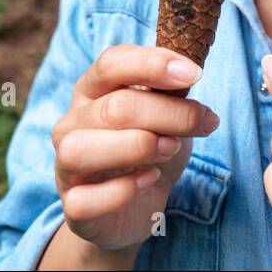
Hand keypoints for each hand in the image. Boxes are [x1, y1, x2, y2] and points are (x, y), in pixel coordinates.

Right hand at [50, 44, 219, 253]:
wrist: (135, 208)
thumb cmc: (150, 151)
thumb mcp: (166, 116)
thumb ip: (172, 94)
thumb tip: (190, 74)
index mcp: (93, 90)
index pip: (111, 63)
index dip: (153, 64)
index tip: (195, 73)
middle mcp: (72, 123)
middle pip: (114, 108)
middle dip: (169, 113)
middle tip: (205, 121)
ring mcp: (66, 167)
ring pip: (81, 150)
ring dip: (138, 147)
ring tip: (171, 148)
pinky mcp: (73, 206)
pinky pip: (85, 200)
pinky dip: (123, 191)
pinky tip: (150, 180)